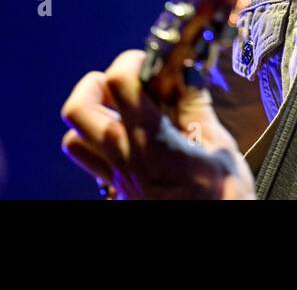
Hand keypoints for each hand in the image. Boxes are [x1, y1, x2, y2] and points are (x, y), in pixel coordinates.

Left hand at [60, 49, 255, 199]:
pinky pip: (90, 164)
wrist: (216, 234)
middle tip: (124, 81)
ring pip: (74, 139)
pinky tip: (127, 139)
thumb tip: (186, 74)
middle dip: (97, 83)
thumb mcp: (220, 146)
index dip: (133, 61)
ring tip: (122, 108)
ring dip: (92, 116)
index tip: (150, 62)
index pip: (119, 82)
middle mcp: (124, 160)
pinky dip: (98, 144)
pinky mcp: (118, 192)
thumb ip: (197, 107)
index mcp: (151, 142)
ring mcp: (117, 179)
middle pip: (77, 109)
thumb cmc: (222, 200)